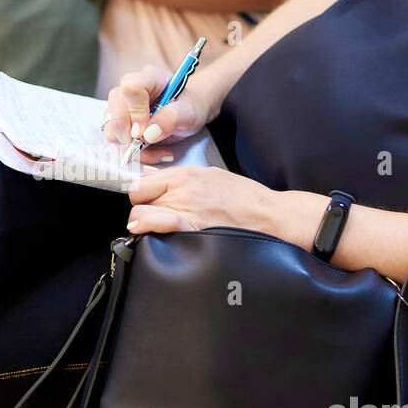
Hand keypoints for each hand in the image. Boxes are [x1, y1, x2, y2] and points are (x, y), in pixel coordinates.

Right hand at [103, 65, 215, 162]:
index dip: (135, 113)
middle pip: (115, 114)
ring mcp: (120, 106)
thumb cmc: (188, 107)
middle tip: (151, 142)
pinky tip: (153, 150)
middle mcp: (128, 89)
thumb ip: (172, 118)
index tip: (146, 131)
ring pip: (112, 132)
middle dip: (131, 136)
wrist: (186, 112)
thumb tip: (148, 134)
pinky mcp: (119, 123)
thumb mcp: (190, 112)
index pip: (131, 89)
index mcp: (148, 78)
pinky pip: (118, 143)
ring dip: (134, 148)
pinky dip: (135, 153)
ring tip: (159, 149)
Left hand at [126, 166, 285, 234]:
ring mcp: (186, 209)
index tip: (144, 203)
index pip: (140, 184)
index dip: (139, 196)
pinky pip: (158, 225)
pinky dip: (149, 228)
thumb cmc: (244, 197)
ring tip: (154, 228)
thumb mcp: (209, 175)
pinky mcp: (193, 228)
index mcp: (185, 175)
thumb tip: (151, 180)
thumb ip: (178, 179)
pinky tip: (150, 232)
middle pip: (139, 201)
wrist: (268, 214)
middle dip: (142, 210)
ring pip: (142, 215)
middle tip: (152, 218)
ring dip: (143, 223)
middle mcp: (182, 190)